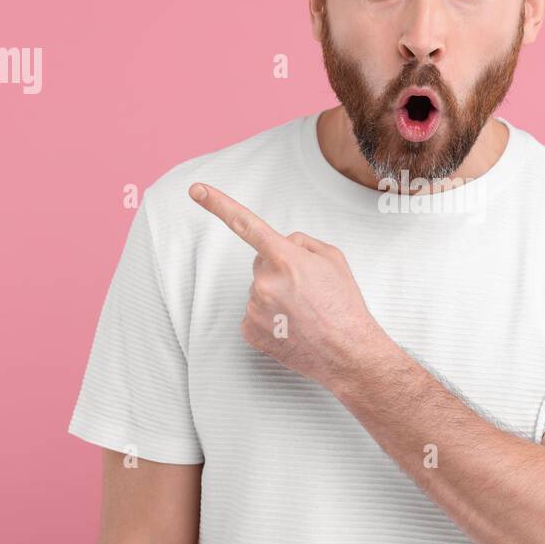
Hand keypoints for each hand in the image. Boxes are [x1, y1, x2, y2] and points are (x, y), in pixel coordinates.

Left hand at [188, 182, 387, 389]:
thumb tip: (283, 244)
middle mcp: (264, 282)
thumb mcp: (333, 259)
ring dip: (276, 297)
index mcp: (285, 258)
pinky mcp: (250, 332)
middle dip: (279, 270)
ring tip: (304, 312)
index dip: (218, 204)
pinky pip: (254, 315)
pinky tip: (292, 326)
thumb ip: (302, 242)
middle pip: (261, 264)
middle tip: (306, 290)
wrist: (348, 353)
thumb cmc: (344, 306)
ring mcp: (254, 308)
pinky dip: (270, 318)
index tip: (196, 190)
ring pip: (259, 291)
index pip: (246, 224)